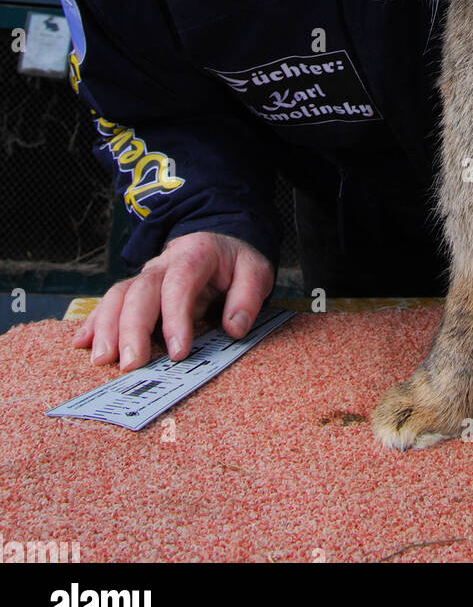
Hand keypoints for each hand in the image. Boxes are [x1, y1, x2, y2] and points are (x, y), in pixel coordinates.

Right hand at [72, 231, 275, 371]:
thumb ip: (248, 297)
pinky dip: (94, 322)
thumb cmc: (236, 263)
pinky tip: (82, 343)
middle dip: (132, 328)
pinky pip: (109, 302)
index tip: (178, 353)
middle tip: (130, 364)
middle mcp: (163, 264)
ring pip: (118, 295)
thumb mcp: (256, 271)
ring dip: (107, 327)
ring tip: (102, 359)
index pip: (180, 285)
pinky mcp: (134, 289)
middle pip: (140, 291)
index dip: (176, 319)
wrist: (218, 241)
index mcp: (195, 256)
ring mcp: (145, 276)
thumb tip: (234, 328)